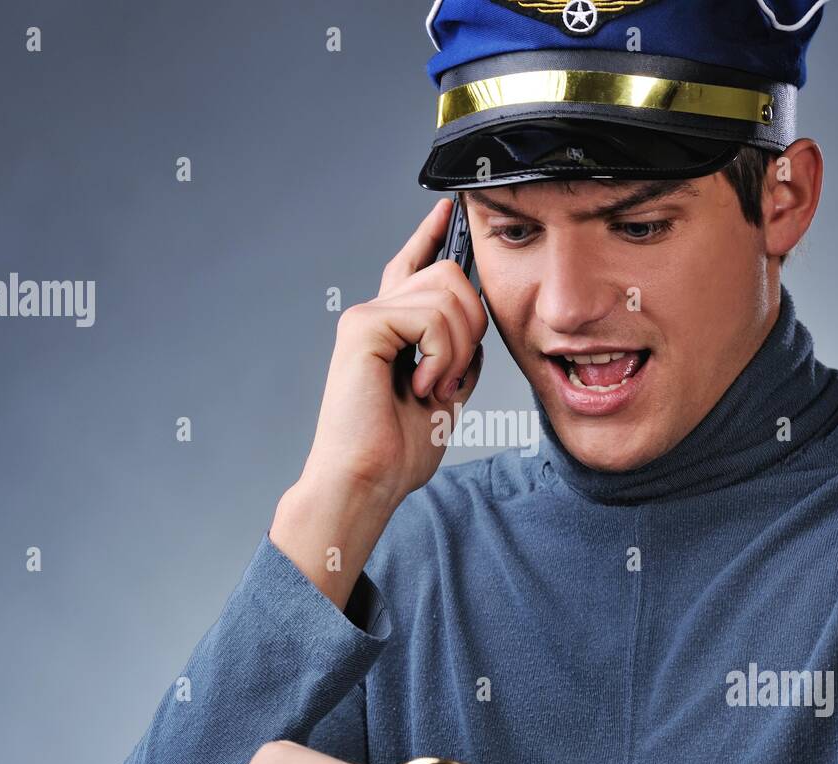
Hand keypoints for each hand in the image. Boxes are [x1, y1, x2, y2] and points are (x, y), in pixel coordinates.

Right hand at [305, 198, 487, 509]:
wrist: (367, 481)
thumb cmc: (397, 451)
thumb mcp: (445, 393)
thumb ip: (457, 352)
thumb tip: (475, 317)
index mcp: (391, 328)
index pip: (411, 265)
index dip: (432, 234)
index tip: (450, 208)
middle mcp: (374, 314)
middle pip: (451, 276)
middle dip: (472, 327)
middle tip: (451, 378)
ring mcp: (366, 317)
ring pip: (449, 294)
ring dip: (458, 351)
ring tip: (431, 388)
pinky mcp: (363, 327)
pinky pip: (431, 318)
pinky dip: (442, 358)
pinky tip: (421, 386)